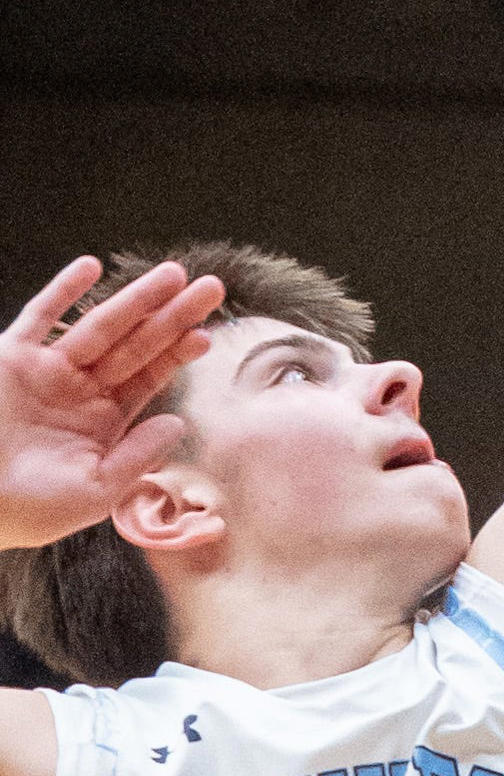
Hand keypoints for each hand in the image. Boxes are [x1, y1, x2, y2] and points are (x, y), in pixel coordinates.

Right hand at [0, 259, 225, 552]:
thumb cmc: (26, 509)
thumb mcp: (95, 492)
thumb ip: (137, 457)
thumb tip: (177, 423)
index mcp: (102, 422)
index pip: (149, 378)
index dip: (178, 354)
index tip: (206, 333)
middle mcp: (79, 391)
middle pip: (136, 345)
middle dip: (173, 317)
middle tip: (212, 288)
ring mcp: (46, 371)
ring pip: (99, 326)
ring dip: (135, 299)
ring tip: (172, 274)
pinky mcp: (10, 358)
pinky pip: (39, 316)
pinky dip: (63, 292)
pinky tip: (92, 266)